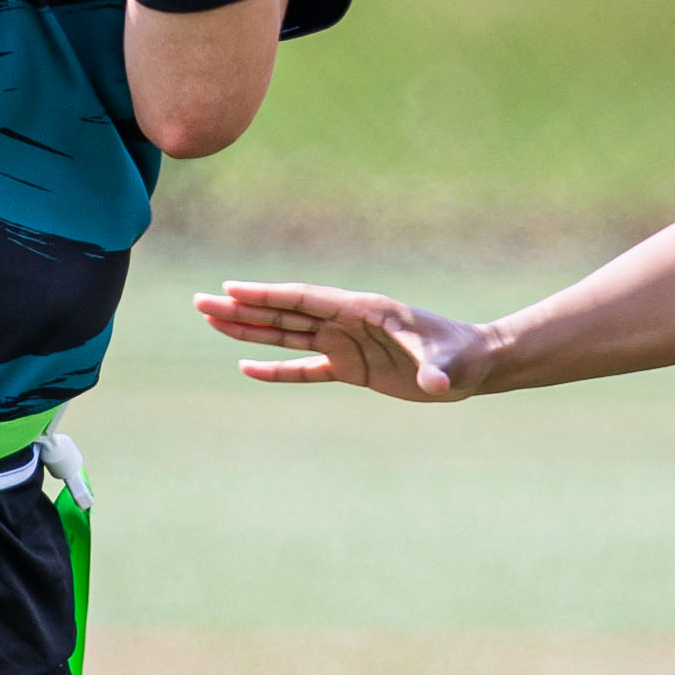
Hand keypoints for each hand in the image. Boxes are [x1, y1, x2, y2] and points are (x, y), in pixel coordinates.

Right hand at [195, 281, 490, 399]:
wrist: (472, 366)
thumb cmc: (461, 358)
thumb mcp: (448, 363)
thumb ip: (435, 371)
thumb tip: (436, 385)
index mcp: (363, 310)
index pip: (304, 299)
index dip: (266, 295)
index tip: (230, 289)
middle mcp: (348, 323)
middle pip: (285, 314)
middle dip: (243, 309)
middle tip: (201, 303)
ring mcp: (346, 344)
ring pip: (288, 335)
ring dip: (251, 330)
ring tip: (213, 322)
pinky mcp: (352, 368)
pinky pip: (306, 368)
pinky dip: (277, 370)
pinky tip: (247, 367)